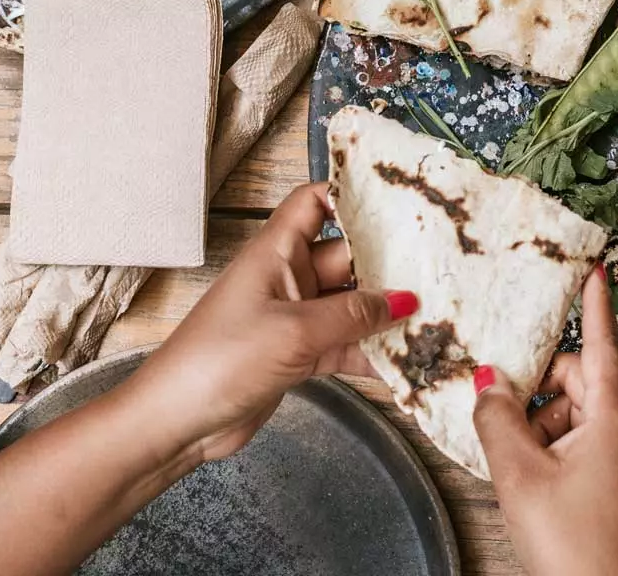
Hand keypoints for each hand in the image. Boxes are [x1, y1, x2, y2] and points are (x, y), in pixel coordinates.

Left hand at [123, 183, 415, 464]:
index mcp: (277, 252)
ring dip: (386, 313)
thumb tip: (406, 301)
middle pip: (348, 256)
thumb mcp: (294, 331)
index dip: (350, 193)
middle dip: (389, 262)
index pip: (314, 203)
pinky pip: (344, 344)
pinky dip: (371, 352)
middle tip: (441, 266)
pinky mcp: (298, 356)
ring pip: (351, 305)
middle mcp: (289, 278)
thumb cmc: (222, 359)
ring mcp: (294, 318)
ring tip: (437, 315)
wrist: (176, 424)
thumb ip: (353, 315)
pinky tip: (407, 361)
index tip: (399, 198)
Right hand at [474, 268, 617, 575]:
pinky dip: (560, 448)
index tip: (598, 268)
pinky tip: (538, 482)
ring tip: (524, 473)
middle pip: (581, 382)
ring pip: (580, 415)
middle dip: (541, 397)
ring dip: (546, 429)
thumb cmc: (569, 543)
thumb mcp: (519, 475)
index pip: (604, 344)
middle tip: (507, 432)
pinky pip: (591, 441)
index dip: (597, 305)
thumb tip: (490, 383)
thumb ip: (498, 419)